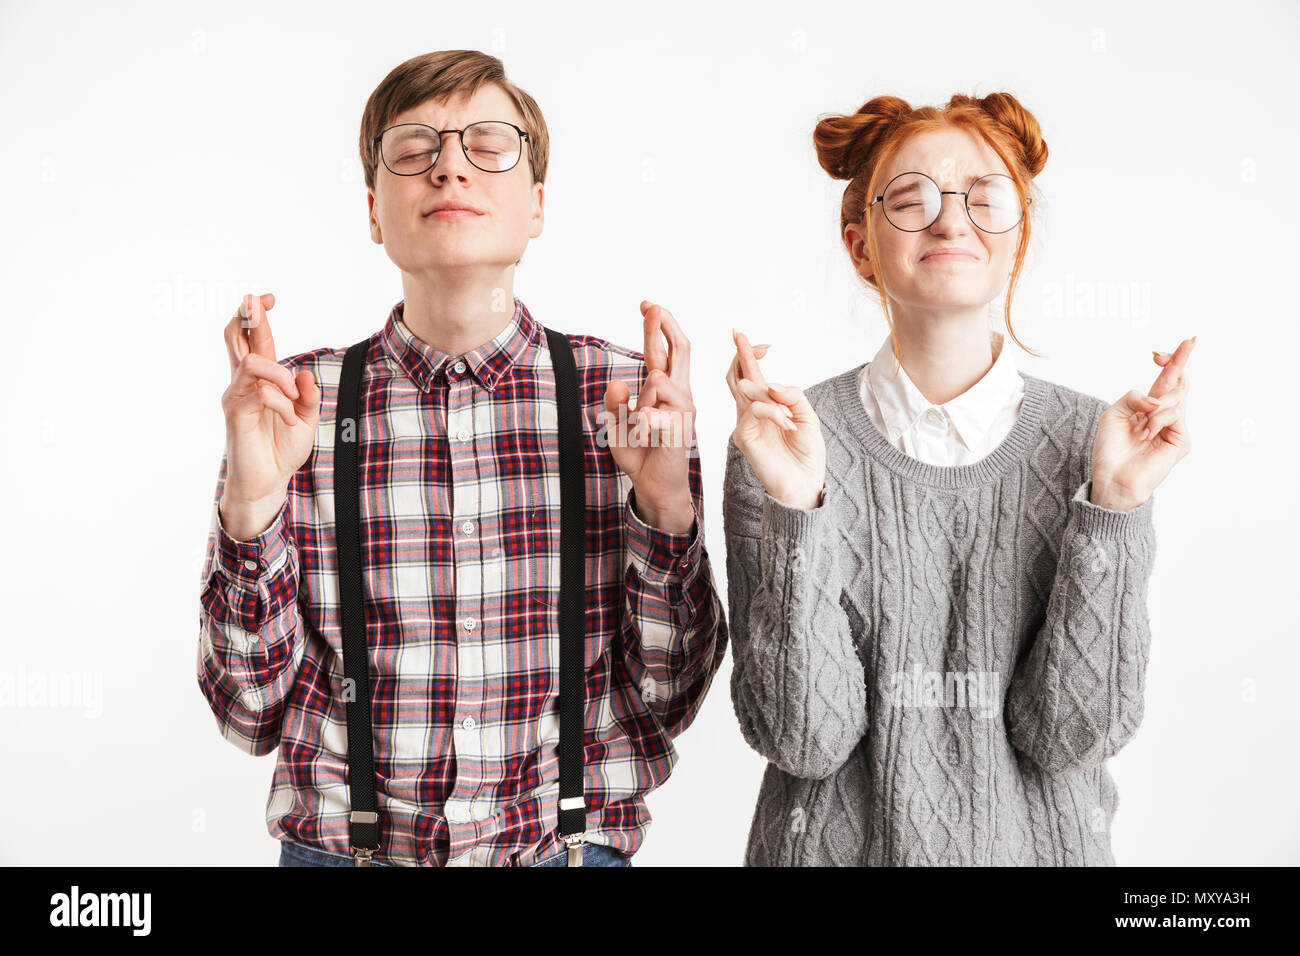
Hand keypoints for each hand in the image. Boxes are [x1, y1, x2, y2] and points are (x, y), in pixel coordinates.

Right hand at [219, 292, 321, 537]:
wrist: (269, 482)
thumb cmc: (282, 449)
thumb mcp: (307, 418)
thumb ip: (308, 395)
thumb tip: (302, 372)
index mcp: (261, 379)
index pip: (254, 338)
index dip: (257, 315)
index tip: (269, 297)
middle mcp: (243, 382)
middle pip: (236, 337)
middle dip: (247, 316)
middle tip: (257, 300)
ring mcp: (236, 397)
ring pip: (252, 363)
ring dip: (280, 375)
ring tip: (295, 400)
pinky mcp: (236, 415)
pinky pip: (259, 394)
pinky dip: (282, 404)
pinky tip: (291, 419)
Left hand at [602, 301, 695, 534]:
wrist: (654, 486)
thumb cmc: (640, 453)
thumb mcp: (616, 425)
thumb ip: (614, 404)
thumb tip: (617, 382)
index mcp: (661, 390)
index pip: (660, 351)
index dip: (655, 327)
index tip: (647, 304)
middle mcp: (676, 395)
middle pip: (679, 352)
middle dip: (666, 327)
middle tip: (653, 307)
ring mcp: (682, 412)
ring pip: (668, 382)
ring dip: (652, 388)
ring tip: (642, 401)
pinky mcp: (681, 432)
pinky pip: (662, 417)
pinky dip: (646, 421)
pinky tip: (641, 429)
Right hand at [726, 329, 825, 510]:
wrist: (804, 484)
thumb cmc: (806, 454)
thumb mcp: (807, 417)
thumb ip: (792, 396)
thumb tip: (771, 383)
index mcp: (767, 407)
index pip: (750, 375)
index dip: (748, 354)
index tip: (755, 341)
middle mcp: (751, 413)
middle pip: (736, 376)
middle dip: (741, 354)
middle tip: (741, 336)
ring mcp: (745, 424)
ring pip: (745, 389)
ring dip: (772, 396)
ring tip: (790, 418)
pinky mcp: (743, 436)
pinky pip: (754, 410)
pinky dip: (773, 412)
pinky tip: (786, 423)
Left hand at [1091, 335, 1194, 510]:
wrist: (1112, 479)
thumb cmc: (1110, 450)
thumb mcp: (1113, 414)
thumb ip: (1133, 398)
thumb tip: (1157, 398)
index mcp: (1149, 407)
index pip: (1167, 380)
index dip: (1170, 362)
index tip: (1159, 351)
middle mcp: (1166, 415)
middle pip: (1180, 381)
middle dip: (1179, 360)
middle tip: (1181, 344)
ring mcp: (1176, 428)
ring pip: (1174, 397)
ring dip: (1153, 409)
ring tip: (1140, 430)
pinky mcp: (1181, 441)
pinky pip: (1173, 415)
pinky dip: (1156, 420)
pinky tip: (1146, 434)